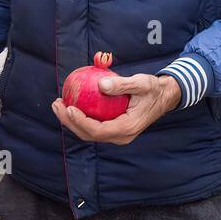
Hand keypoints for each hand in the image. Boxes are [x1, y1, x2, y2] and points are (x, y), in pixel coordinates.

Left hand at [50, 73, 181, 145]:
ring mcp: (116, 135)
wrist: (164, 97)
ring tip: (58, 104)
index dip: (81, 122)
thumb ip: (122, 85)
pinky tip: (70, 103)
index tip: (70, 108)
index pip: (99, 130)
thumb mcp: (141, 83)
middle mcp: (120, 136)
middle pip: (89, 134)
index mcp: (127, 128)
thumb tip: (100, 85)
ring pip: (88, 132)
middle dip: (69, 122)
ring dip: (71, 120)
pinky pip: (93, 126)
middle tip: (57, 105)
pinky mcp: (113, 129)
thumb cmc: (153, 89)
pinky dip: (79, 117)